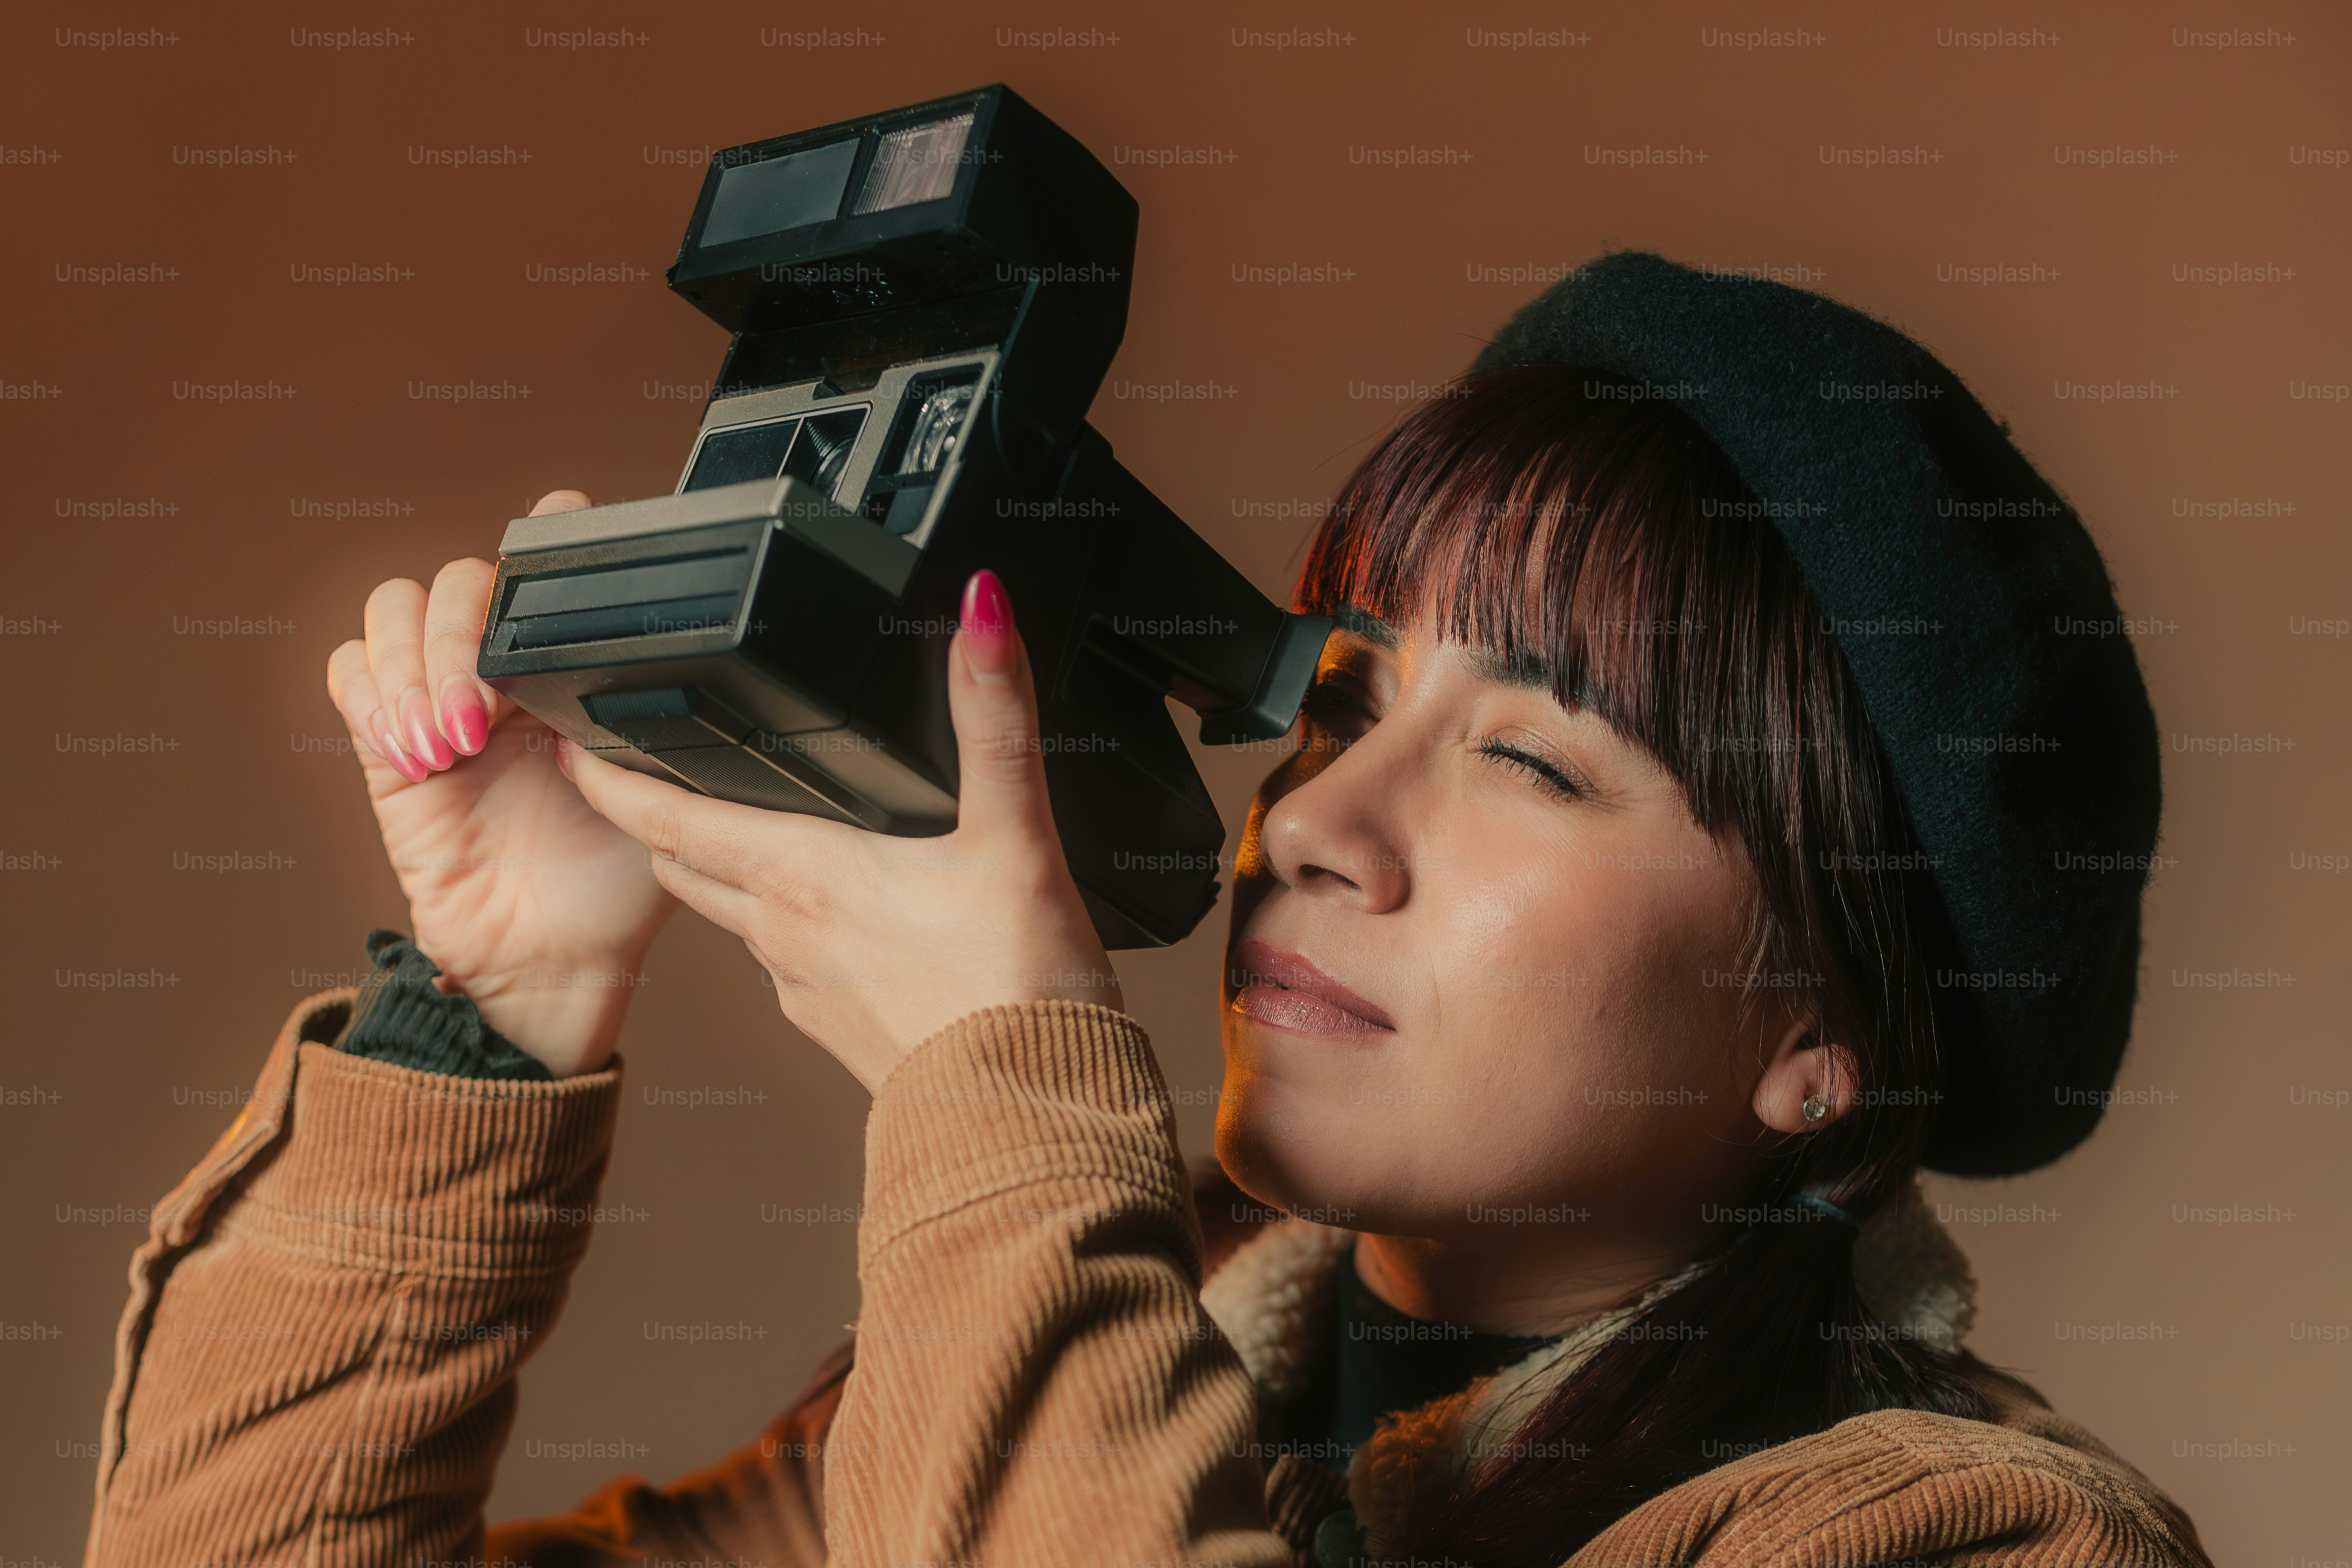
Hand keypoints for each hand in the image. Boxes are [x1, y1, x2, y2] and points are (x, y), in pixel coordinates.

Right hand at [324, 490, 679, 1075]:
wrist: (559, 963)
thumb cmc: (616, 886)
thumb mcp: (661, 790)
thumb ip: (645, 722)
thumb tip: (637, 664)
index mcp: (570, 669)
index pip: (541, 568)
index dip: (536, 551)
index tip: (550, 592)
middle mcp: (502, 673)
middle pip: (459, 578)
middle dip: (464, 632)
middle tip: (488, 712)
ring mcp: (438, 703)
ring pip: (396, 609)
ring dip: (417, 663)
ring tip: (452, 741)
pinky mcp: (385, 746)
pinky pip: (349, 673)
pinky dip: (372, 695)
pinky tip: (415, 752)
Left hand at [558, 568, 1120, 1093]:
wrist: (1028, 1124)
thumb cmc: (1013, 989)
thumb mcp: (1012, 830)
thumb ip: (992, 712)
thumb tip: (979, 608)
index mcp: (802, 875)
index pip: (665, 815)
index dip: (608, 772)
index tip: (566, 734)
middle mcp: (782, 934)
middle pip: (685, 861)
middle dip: (655, 815)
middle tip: (638, 767)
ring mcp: (806, 989)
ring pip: (736, 914)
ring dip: (721, 871)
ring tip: (734, 827)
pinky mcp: (843, 1029)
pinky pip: (790, 965)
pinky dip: (788, 927)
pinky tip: (834, 914)